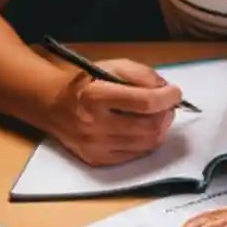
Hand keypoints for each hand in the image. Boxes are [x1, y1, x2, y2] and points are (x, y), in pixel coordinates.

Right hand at [43, 60, 181, 165]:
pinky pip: (136, 155)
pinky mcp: (98, 160)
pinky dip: (146, 142)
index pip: (145, 102)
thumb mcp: (110, 66)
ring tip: (157, 117)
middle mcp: (95, 125)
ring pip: (147, 144)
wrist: (51, 104)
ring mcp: (96, 146)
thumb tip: (166, 90)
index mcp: (95, 96)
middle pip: (150, 127)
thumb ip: (141, 74)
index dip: (167, 97)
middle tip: (167, 106)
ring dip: (160, 129)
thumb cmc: (84, 82)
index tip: (175, 92)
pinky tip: (143, 130)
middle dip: (166, 114)